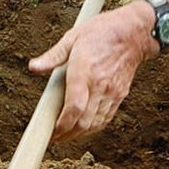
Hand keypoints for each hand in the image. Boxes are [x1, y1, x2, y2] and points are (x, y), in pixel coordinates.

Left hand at [28, 1, 155, 140]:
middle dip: (68, 134)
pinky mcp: (120, 94)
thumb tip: (34, 67)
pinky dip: (94, 126)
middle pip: (84, 122)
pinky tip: (84, 126)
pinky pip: (106, 118)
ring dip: (80, 133)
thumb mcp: (73, 37)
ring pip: (95, 124)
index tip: (52, 130)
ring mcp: (112, 91)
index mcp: (84, 70)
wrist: (134, 33)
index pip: (74, 107)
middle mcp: (99, 84)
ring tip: (66, 134)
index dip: (63, 125)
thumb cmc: (103, 31)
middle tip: (55, 137)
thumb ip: (53, 56)